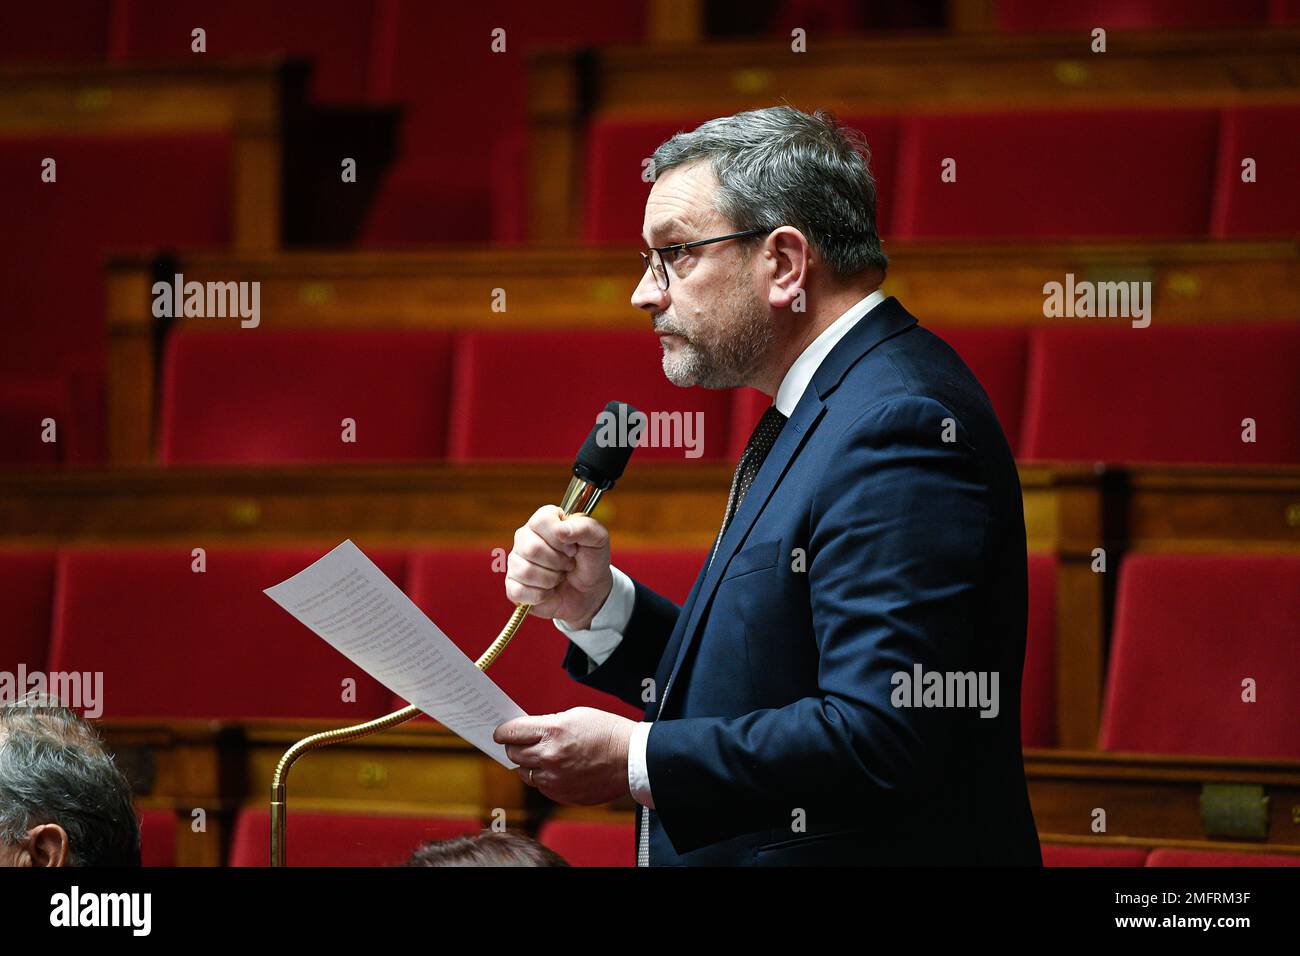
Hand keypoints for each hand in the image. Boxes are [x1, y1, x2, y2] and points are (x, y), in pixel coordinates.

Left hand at [494, 707, 635, 804]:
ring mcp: (555, 779)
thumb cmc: (606, 732)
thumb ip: (547, 724)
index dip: (503, 732)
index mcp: (553, 731)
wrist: (632, 759)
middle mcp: (550, 756)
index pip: (511, 732)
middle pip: (513, 754)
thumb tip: (526, 732)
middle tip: (520, 743)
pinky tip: (556, 769)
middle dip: (514, 746)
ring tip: (540, 757)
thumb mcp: (575, 715)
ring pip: (524, 773)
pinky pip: (541, 787)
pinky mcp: (562, 795)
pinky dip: (544, 778)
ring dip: (527, 764)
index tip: (500, 733)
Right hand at [505, 505, 611, 628]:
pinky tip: (549, 591)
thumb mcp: (598, 540)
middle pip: (532, 549)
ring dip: (551, 579)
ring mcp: (516, 561)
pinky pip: (519, 591)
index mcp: (544, 520)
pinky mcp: (513, 585)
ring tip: (559, 576)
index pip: (541, 521)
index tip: (573, 549)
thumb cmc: (591, 560)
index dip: (560, 539)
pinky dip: (541, 595)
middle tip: (568, 565)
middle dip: (558, 562)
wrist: (590, 591)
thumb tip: (560, 530)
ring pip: (526, 572)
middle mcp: (525, 537)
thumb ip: (585, 528)